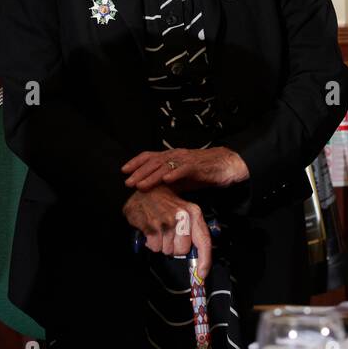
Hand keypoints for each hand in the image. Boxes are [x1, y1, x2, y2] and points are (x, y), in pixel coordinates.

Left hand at [122, 147, 248, 191]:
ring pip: (166, 166)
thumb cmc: (201, 172)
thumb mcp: (180, 178)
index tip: (123, 171)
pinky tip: (167, 180)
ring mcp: (186, 160)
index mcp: (171, 156)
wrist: (224, 166)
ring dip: (152, 175)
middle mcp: (176, 155)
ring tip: (141, 185)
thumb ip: (166, 183)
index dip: (136, 162)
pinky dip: (175, 174)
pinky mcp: (197, 166)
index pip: (150, 156)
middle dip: (139, 172)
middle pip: (154, 162)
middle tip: (128, 183)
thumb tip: (151, 193)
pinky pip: (184, 169)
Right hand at [122, 187, 211, 279]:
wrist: (146, 188)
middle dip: (174, 248)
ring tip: (158, 230)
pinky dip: (151, 243)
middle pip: (182, 251)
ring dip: (161, 245)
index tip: (202, 274)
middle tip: (168, 236)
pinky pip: (154, 247)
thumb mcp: (185, 210)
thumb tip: (198, 258)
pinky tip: (150, 230)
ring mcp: (167, 221)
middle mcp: (183, 217)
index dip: (205, 261)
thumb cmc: (166, 203)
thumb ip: (193, 231)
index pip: (204, 241)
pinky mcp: (152, 225)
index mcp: (194, 213)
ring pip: (166, 250)